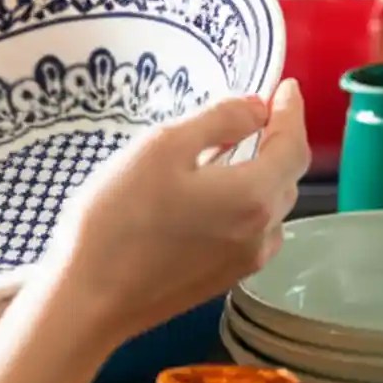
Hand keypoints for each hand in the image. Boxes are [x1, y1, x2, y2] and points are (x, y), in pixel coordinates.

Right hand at [42, 79, 309, 343]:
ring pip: (271, 207)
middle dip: (278, 141)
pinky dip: (247, 204)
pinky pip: (252, 232)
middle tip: (257, 113)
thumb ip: (220, 120)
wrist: (89, 297)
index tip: (286, 86)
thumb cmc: (119, 214)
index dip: (292, 112)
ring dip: (263, 175)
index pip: (293, 145)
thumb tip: (259, 108)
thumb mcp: (163, 147)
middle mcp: (262, 232)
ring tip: (235, 152)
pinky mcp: (223, 280)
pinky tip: (216, 196)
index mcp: (254, 195)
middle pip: (286, 177)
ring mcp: (244, 262)